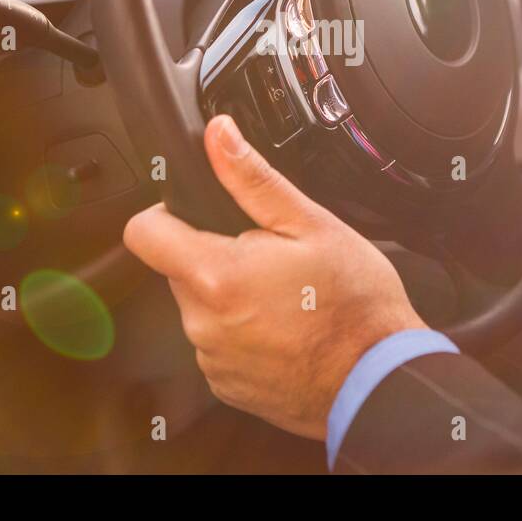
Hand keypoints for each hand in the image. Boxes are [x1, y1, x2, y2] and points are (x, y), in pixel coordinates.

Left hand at [122, 115, 425, 439]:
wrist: (378, 381)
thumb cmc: (355, 305)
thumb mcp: (311, 224)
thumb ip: (253, 178)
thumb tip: (219, 136)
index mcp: (216, 275)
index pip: (143, 233)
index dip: (164, 214)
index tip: (195, 214)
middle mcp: (202, 322)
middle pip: (178, 269)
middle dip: (214, 255)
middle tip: (268, 257)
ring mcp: (212, 358)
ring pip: (201, 307)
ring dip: (229, 296)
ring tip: (283, 296)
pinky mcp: (225, 384)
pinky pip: (218, 343)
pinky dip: (241, 331)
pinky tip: (283, 328)